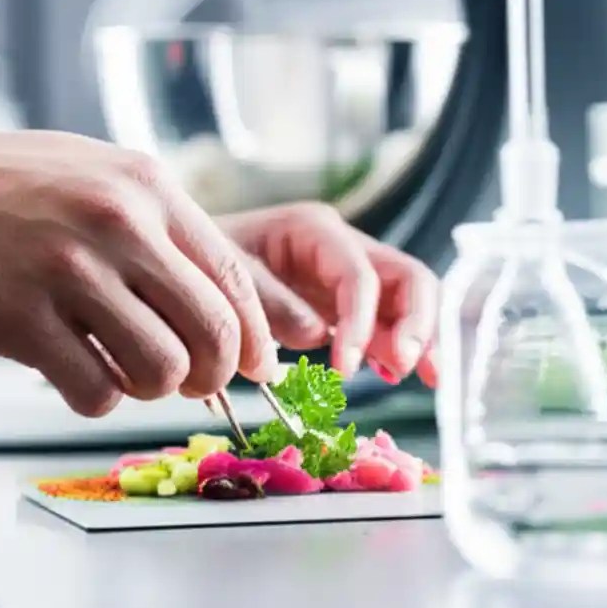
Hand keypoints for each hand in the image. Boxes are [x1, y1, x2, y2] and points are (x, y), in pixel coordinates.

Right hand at [0, 130, 283, 413]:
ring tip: (114, 370)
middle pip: (214, 332)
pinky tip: (65, 374)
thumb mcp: (82, 173)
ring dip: (147, 389)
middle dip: (211, 376)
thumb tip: (215, 297)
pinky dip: (91, 400)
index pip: (233, 275)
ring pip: (163, 371)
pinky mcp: (21, 319)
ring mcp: (69, 270)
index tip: (253, 368)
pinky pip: (96, 393)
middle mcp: (117, 221)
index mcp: (142, 184)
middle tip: (184, 384)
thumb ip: (150, 224)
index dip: (254, 335)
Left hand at [219, 203, 437, 387]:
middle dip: (416, 323)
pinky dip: (398, 346)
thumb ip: (269, 304)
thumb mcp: (226, 276)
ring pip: (409, 300)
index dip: (360, 323)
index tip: (345, 370)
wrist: (185, 262)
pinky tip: (395, 374)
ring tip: (421, 377)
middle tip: (406, 368)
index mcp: (314, 230)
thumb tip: (317, 334)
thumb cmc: (200, 263)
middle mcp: (343, 247)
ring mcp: (351, 274)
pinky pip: (388, 321)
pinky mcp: (348, 303)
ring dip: (420, 338)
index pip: (359, 274)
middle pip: (408, 277)